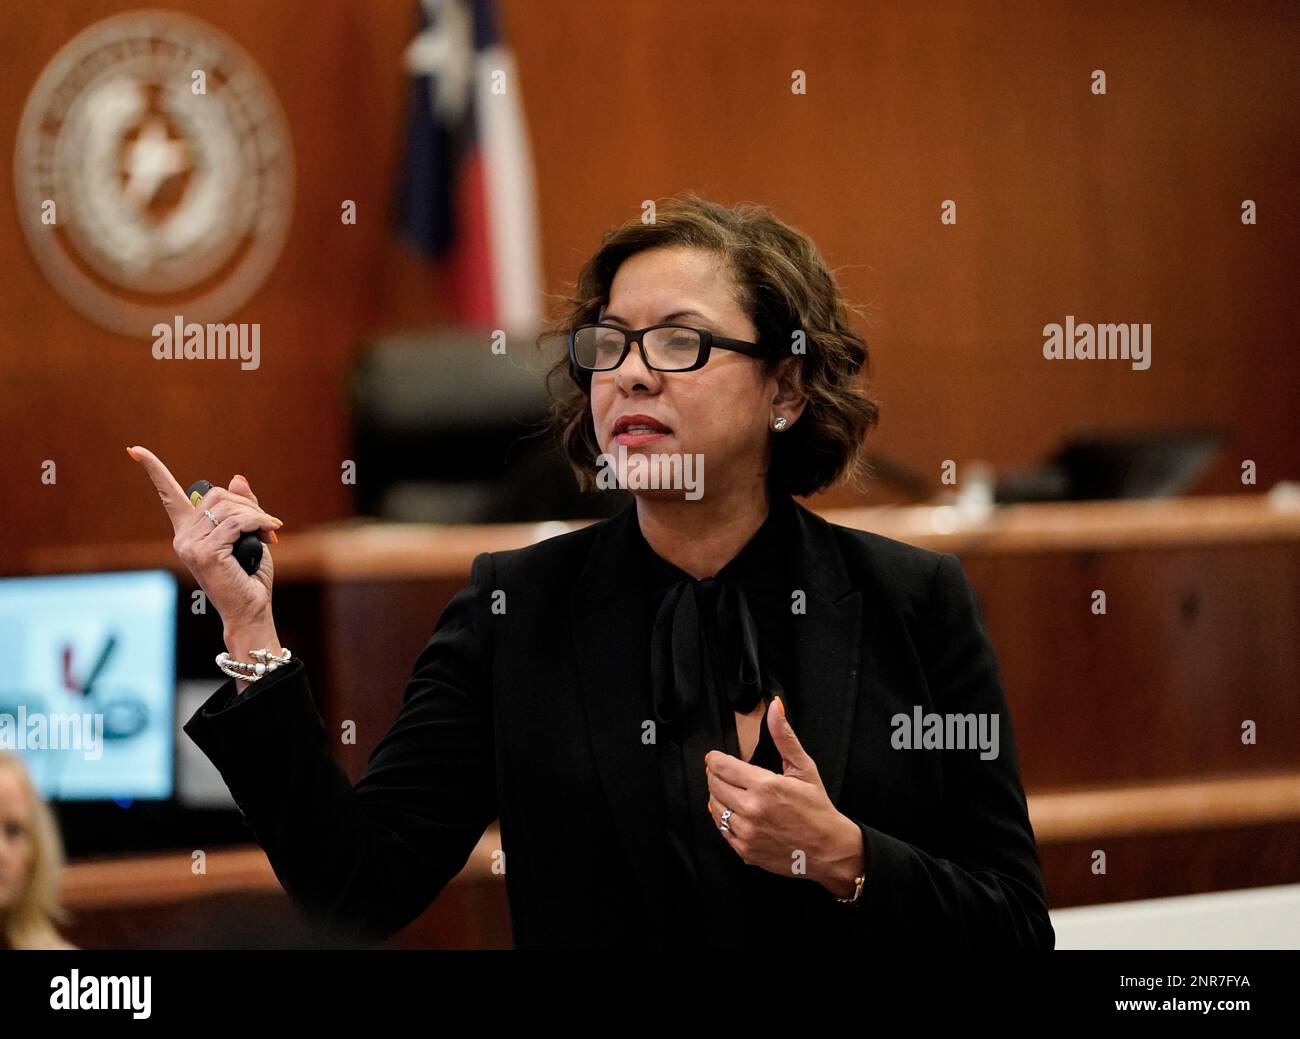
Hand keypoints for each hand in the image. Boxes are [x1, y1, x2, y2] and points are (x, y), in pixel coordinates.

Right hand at [127, 445, 281, 629]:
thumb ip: (241, 509)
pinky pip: (235, 523)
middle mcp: (183, 537)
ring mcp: (191, 545)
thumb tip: (236, 478)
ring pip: (227, 508)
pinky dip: (257, 523)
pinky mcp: (205, 553)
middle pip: (215, 495)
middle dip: (246, 504)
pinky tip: (269, 532)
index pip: (168, 495)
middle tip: (267, 523)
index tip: (135, 450)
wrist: (250, 609)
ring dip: (256, 515)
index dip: (154, 470)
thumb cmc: (249, 576)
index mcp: (188, 531)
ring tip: (269, 531)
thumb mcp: (248, 535)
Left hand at [705, 696, 864, 897]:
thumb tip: (775, 707)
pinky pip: (721, 829)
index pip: (721, 766)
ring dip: (718, 796)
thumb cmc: (817, 808)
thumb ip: (784, 736)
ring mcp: (746, 832)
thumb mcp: (803, 768)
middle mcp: (752, 809)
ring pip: (714, 807)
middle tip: (724, 772)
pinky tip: (735, 811)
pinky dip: (723, 817)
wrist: (828, 849)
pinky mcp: (744, 850)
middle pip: (714, 785)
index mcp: (764, 786)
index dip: (715, 759)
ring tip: (731, 791)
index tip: (715, 757)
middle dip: (715, 775)